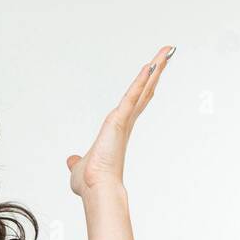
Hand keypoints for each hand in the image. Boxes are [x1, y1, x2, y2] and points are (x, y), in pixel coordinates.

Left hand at [67, 45, 173, 197]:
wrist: (95, 189)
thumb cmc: (90, 183)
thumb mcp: (78, 167)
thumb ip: (76, 162)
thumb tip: (71, 162)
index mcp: (118, 131)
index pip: (134, 104)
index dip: (144, 89)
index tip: (153, 75)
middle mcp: (126, 124)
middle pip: (144, 91)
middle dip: (156, 72)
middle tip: (168, 54)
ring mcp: (124, 120)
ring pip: (142, 89)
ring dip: (155, 68)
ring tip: (168, 50)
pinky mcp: (119, 120)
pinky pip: (132, 95)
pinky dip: (141, 80)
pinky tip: (151, 65)